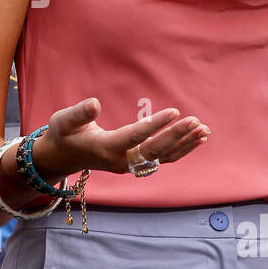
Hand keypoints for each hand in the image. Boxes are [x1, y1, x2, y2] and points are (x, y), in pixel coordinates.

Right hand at [34, 97, 209, 180]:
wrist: (63, 156)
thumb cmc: (64, 134)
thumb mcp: (63, 120)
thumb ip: (79, 113)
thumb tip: (94, 102)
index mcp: (105, 148)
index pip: (134, 137)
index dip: (154, 125)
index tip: (174, 112)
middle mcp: (120, 161)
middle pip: (154, 151)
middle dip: (176, 136)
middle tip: (196, 121)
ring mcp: (129, 165)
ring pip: (162, 158)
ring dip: (184, 144)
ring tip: (204, 130)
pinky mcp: (136, 164)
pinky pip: (163, 159)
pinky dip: (181, 149)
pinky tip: (197, 139)